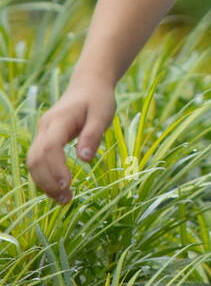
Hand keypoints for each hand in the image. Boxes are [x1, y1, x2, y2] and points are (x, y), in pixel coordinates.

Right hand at [26, 75, 115, 205]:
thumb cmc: (98, 99)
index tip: (68, 185)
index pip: (50, 147)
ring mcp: (42, 132)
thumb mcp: (103, 114)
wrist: (88, 85)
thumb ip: (93, 135)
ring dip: (44, 182)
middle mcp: (45, 127)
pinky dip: (45, 176)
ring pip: (33, 161)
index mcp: (59, 120)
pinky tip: (58, 189)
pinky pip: (38, 160)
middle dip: (48, 181)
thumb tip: (85, 159)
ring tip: (63, 200)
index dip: (55, 169)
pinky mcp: (44, 138)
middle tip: (66, 200)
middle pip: (36, 158)